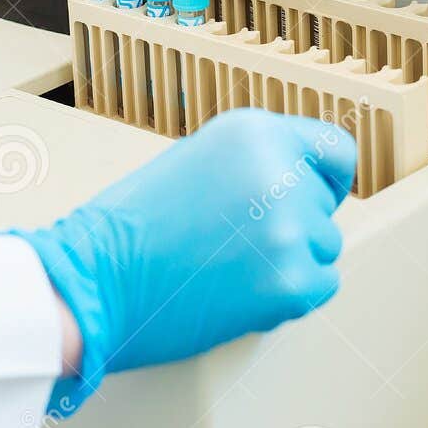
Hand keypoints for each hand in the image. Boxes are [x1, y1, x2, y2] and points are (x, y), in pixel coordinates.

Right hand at [14, 109, 355, 411]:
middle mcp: (279, 172)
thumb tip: (304, 188)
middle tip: (238, 245)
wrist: (93, 283)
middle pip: (324, 206)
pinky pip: (321, 285)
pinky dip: (289, 295)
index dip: (323, 178)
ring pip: (324, 247)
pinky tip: (240, 291)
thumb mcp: (196, 163)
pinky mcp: (291, 283)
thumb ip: (253, 165)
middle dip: (294, 226)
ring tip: (229, 267)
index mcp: (255, 132)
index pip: (334, 150)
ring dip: (290, 261)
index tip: (311, 197)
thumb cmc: (131, 230)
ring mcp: (289, 229)